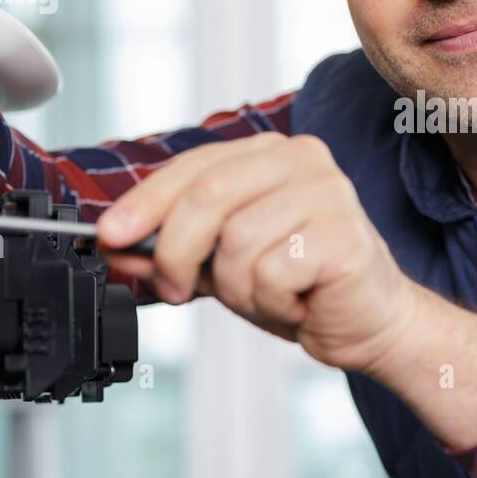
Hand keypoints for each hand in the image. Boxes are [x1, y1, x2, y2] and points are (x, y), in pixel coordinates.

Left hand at [95, 131, 418, 374]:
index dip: (145, 202)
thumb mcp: (223, 264)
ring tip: (267, 293)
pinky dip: (272, 301)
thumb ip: (173, 249)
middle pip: (208, 196)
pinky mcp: (345, 238)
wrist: (367, 322)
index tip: (109, 235)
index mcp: (272, 154)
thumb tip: (116, 246)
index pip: (194, 167)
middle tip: (176, 287)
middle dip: (175, 251)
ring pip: (238, 241)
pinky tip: (296, 300)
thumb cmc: (301, 285)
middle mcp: (304, 161)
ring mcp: (329, 195)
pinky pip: (273, 273)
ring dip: (237, 286)